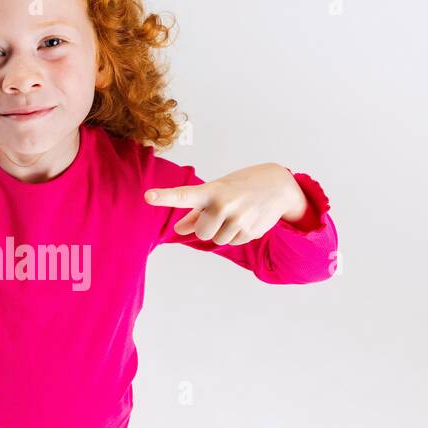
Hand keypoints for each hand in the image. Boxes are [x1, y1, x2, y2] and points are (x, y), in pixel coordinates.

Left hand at [144, 163, 306, 245]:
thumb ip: (196, 211)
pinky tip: (248, 219)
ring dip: (224, 231)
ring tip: (238, 213)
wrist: (279, 186)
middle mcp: (224, 204)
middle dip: (208, 226)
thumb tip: (179, 230)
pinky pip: (233, 242)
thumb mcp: (218, 191)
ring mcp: (239, 219)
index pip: (184, 196)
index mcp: (212, 191)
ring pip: (218, 240)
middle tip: (222, 212)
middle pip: (202, 232)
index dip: (165, 197)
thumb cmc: (241, 186)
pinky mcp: (251, 232)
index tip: (148, 196)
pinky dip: (237, 234)